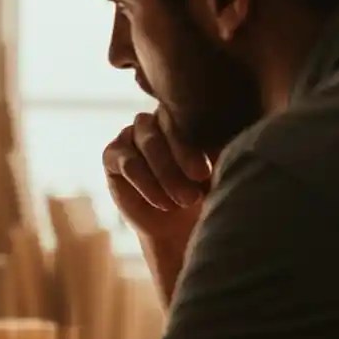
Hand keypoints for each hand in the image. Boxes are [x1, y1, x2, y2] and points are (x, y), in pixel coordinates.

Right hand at [103, 108, 212, 243]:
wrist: (182, 226)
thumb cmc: (208, 191)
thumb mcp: (220, 167)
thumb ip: (218, 145)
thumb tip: (225, 128)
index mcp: (187, 112)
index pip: (190, 112)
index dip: (198, 140)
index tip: (207, 171)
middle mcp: (158, 118)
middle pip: (167, 122)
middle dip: (183, 154)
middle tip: (200, 180)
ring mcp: (133, 133)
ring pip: (148, 141)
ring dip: (166, 171)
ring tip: (185, 199)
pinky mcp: (113, 154)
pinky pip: (128, 162)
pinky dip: (146, 183)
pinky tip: (163, 202)